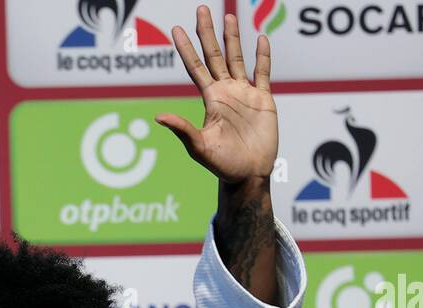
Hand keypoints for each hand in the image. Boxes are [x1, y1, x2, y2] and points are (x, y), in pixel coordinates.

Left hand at [155, 6, 276, 186]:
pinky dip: (263, 57)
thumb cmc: (222, 165)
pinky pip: (263, 73)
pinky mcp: (264, 100)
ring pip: (237, 59)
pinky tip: (261, 39)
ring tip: (229, 16)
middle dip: (207, 33)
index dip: (186, 49)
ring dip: (233, 38)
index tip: (176, 29)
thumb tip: (158, 118)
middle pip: (215, 55)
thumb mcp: (200, 147)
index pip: (195, 67)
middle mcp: (225, 92)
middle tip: (201, 9)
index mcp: (210, 100)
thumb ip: (182, 130)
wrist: (248, 175)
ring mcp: (245, 94)